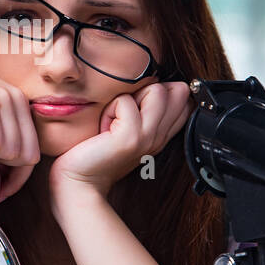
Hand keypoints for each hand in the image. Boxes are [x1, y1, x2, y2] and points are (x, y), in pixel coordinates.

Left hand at [48, 82, 193, 207]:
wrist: (80, 181)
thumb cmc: (96, 153)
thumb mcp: (126, 127)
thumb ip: (144, 108)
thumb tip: (158, 82)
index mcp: (161, 133)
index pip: (184, 98)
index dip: (163, 92)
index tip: (136, 110)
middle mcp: (160, 136)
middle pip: (175, 90)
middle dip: (145, 92)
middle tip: (122, 117)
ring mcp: (149, 137)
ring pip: (157, 90)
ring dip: (128, 99)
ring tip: (113, 121)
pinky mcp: (132, 137)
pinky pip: (125, 101)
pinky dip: (109, 109)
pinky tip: (103, 129)